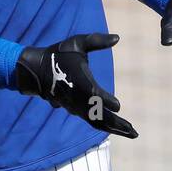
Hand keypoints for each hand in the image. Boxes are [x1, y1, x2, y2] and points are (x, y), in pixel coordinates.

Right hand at [16, 33, 136, 137]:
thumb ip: (97, 41)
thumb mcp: (77, 43)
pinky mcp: (75, 109)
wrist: (36, 71)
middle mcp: (78, 99)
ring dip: (114, 128)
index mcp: (80, 83)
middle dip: (117, 125)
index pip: (94, 96)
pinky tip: (116, 128)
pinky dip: (105, 126)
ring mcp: (76, 107)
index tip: (118, 106)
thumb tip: (117, 38)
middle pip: (99, 116)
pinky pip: (92, 121)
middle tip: (134, 132)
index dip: (106, 102)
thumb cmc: (59, 55)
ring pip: (97, 122)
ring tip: (132, 133)